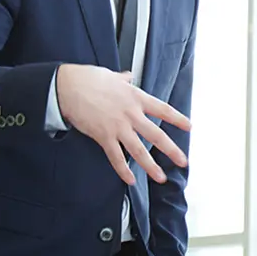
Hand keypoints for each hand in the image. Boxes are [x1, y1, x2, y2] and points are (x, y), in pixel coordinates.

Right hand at [55, 64, 191, 186]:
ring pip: (139, 150)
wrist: (68, 86)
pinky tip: (130, 180)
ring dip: (151, 166)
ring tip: (160, 177)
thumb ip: (123, 79)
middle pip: (156, 135)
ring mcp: (118, 126)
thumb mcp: (111, 75)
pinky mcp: (103, 136)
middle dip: (172, 150)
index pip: (162, 109)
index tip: (189, 127)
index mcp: (135, 97)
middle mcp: (130, 113)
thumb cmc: (87, 78)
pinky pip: (116, 157)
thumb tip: (128, 76)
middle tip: (183, 161)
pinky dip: (123, 170)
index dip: (178, 119)